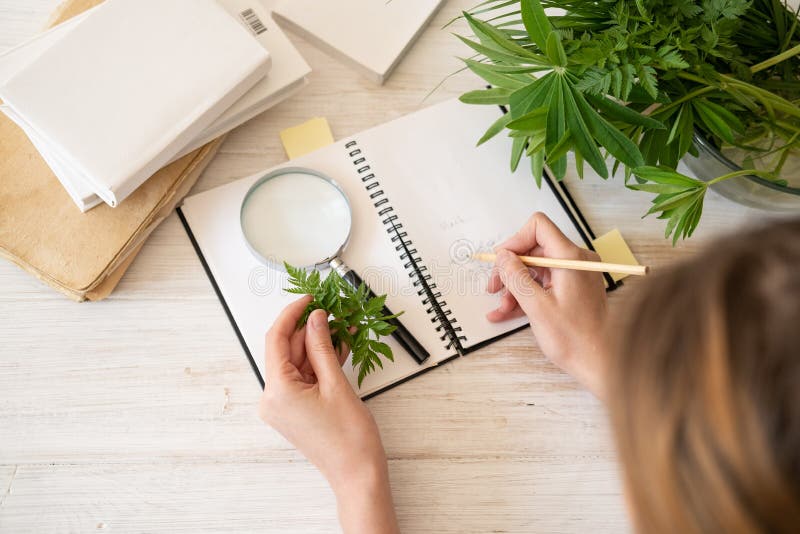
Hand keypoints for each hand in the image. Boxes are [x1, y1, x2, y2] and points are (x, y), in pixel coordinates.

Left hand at [259, 296, 398, 533]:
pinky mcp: (295, 409)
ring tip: (342, 327)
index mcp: (277, 392)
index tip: (308, 299)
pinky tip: (339, 347)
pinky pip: (305, 377)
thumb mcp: (336, 383)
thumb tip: (315, 319)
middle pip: (287, 350)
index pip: (276, 339)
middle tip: (332, 310)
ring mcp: (283, 405)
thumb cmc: (349, 439)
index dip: (292, 314)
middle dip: (310, 329)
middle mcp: (273, 399)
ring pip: (298, 362)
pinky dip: (320, 362)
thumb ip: (322, 346)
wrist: (358, 473)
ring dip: (318, 344)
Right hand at [487, 213, 608, 397]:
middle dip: (510, 269)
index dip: (515, 241)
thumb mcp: (537, 306)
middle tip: (493, 288)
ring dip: (514, 286)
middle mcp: (575, 261)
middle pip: (533, 250)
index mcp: (570, 258)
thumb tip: (502, 257)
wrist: (602, 363)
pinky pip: (543, 284)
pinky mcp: (572, 290)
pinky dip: (526, 295)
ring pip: (535, 270)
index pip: (538, 227)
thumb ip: (516, 277)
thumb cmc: (575, 338)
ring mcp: (574, 275)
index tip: (501, 262)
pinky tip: (506, 312)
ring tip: (501, 308)